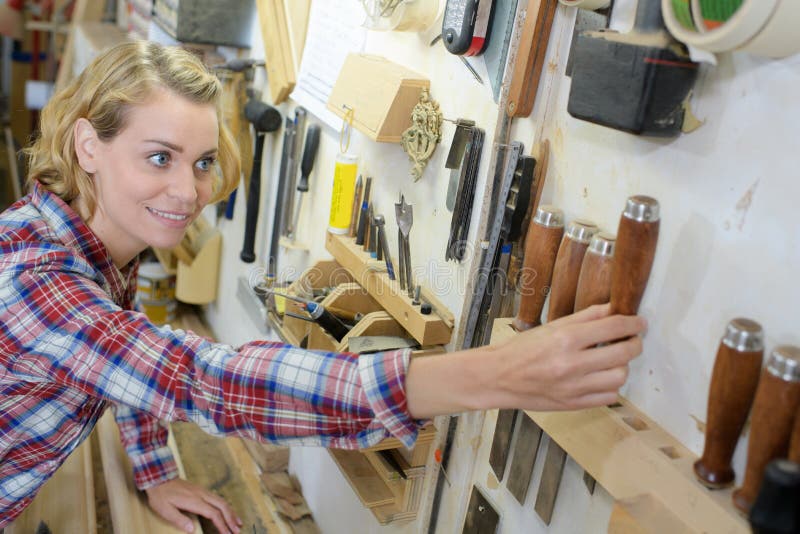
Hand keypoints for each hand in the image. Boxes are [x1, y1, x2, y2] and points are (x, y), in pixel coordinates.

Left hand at [145, 478, 242, 533]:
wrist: (159, 477)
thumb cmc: (160, 495)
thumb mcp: (165, 510)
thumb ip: (179, 520)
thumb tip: (192, 530)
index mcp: (194, 501)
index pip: (213, 514)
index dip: (222, 525)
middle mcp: (201, 494)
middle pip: (222, 506)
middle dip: (231, 519)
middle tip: (237, 531)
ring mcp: (202, 491)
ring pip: (222, 501)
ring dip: (231, 512)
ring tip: (237, 522)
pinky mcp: (201, 490)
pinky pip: (217, 498)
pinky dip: (225, 506)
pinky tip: (227, 511)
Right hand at [493, 303, 645, 410]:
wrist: (499, 377)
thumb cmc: (523, 349)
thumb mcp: (551, 327)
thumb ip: (585, 318)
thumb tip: (613, 309)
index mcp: (566, 339)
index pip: (613, 327)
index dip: (633, 323)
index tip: (640, 322)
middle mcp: (572, 364)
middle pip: (623, 353)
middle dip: (634, 343)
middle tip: (632, 339)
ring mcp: (574, 387)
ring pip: (620, 377)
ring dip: (623, 366)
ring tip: (614, 360)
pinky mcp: (574, 404)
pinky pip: (609, 397)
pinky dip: (611, 386)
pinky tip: (602, 377)